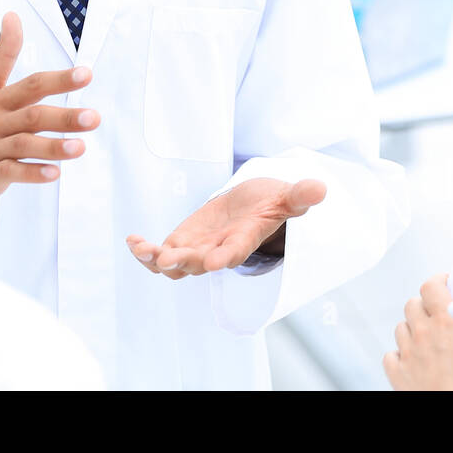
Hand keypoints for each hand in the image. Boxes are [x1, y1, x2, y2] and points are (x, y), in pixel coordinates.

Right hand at [0, 12, 98, 204]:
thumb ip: (3, 53)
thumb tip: (12, 15)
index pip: (32, 85)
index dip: (59, 79)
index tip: (86, 74)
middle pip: (33, 116)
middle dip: (64, 117)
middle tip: (94, 118)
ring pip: (24, 146)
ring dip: (53, 147)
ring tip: (81, 147)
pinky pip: (10, 173)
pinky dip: (32, 173)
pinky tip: (54, 173)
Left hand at [126, 177, 325, 279]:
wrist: (254, 207)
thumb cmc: (272, 203)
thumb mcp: (288, 196)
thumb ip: (300, 196)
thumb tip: (320, 188)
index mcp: (244, 240)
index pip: (235, 252)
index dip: (225, 256)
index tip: (216, 261)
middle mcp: (219, 250)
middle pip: (199, 263)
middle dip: (182, 261)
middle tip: (166, 257)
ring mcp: (198, 249)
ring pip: (174, 265)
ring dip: (155, 260)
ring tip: (141, 248)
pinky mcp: (182, 243)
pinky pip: (159, 254)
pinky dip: (144, 250)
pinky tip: (132, 240)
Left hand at [383, 273, 452, 390]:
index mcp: (446, 324)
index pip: (431, 286)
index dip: (437, 282)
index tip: (444, 284)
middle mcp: (422, 333)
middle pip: (412, 304)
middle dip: (423, 306)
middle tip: (435, 315)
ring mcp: (407, 352)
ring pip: (400, 327)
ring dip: (411, 329)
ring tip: (425, 341)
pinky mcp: (397, 372)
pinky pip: (391, 354)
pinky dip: (399, 354)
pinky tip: (412, 360)